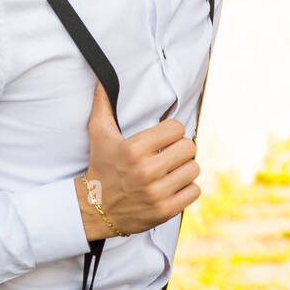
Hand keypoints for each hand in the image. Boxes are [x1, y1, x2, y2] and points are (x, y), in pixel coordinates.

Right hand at [77, 79, 199, 239]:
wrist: (95, 208)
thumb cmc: (101, 165)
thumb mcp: (98, 134)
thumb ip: (103, 104)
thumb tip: (102, 79)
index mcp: (134, 149)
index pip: (177, 128)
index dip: (171, 131)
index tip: (162, 139)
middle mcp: (146, 171)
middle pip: (189, 147)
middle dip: (180, 149)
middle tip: (168, 154)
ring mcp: (156, 193)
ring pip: (194, 169)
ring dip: (184, 169)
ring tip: (170, 170)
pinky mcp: (164, 211)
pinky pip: (194, 191)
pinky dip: (187, 189)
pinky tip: (172, 186)